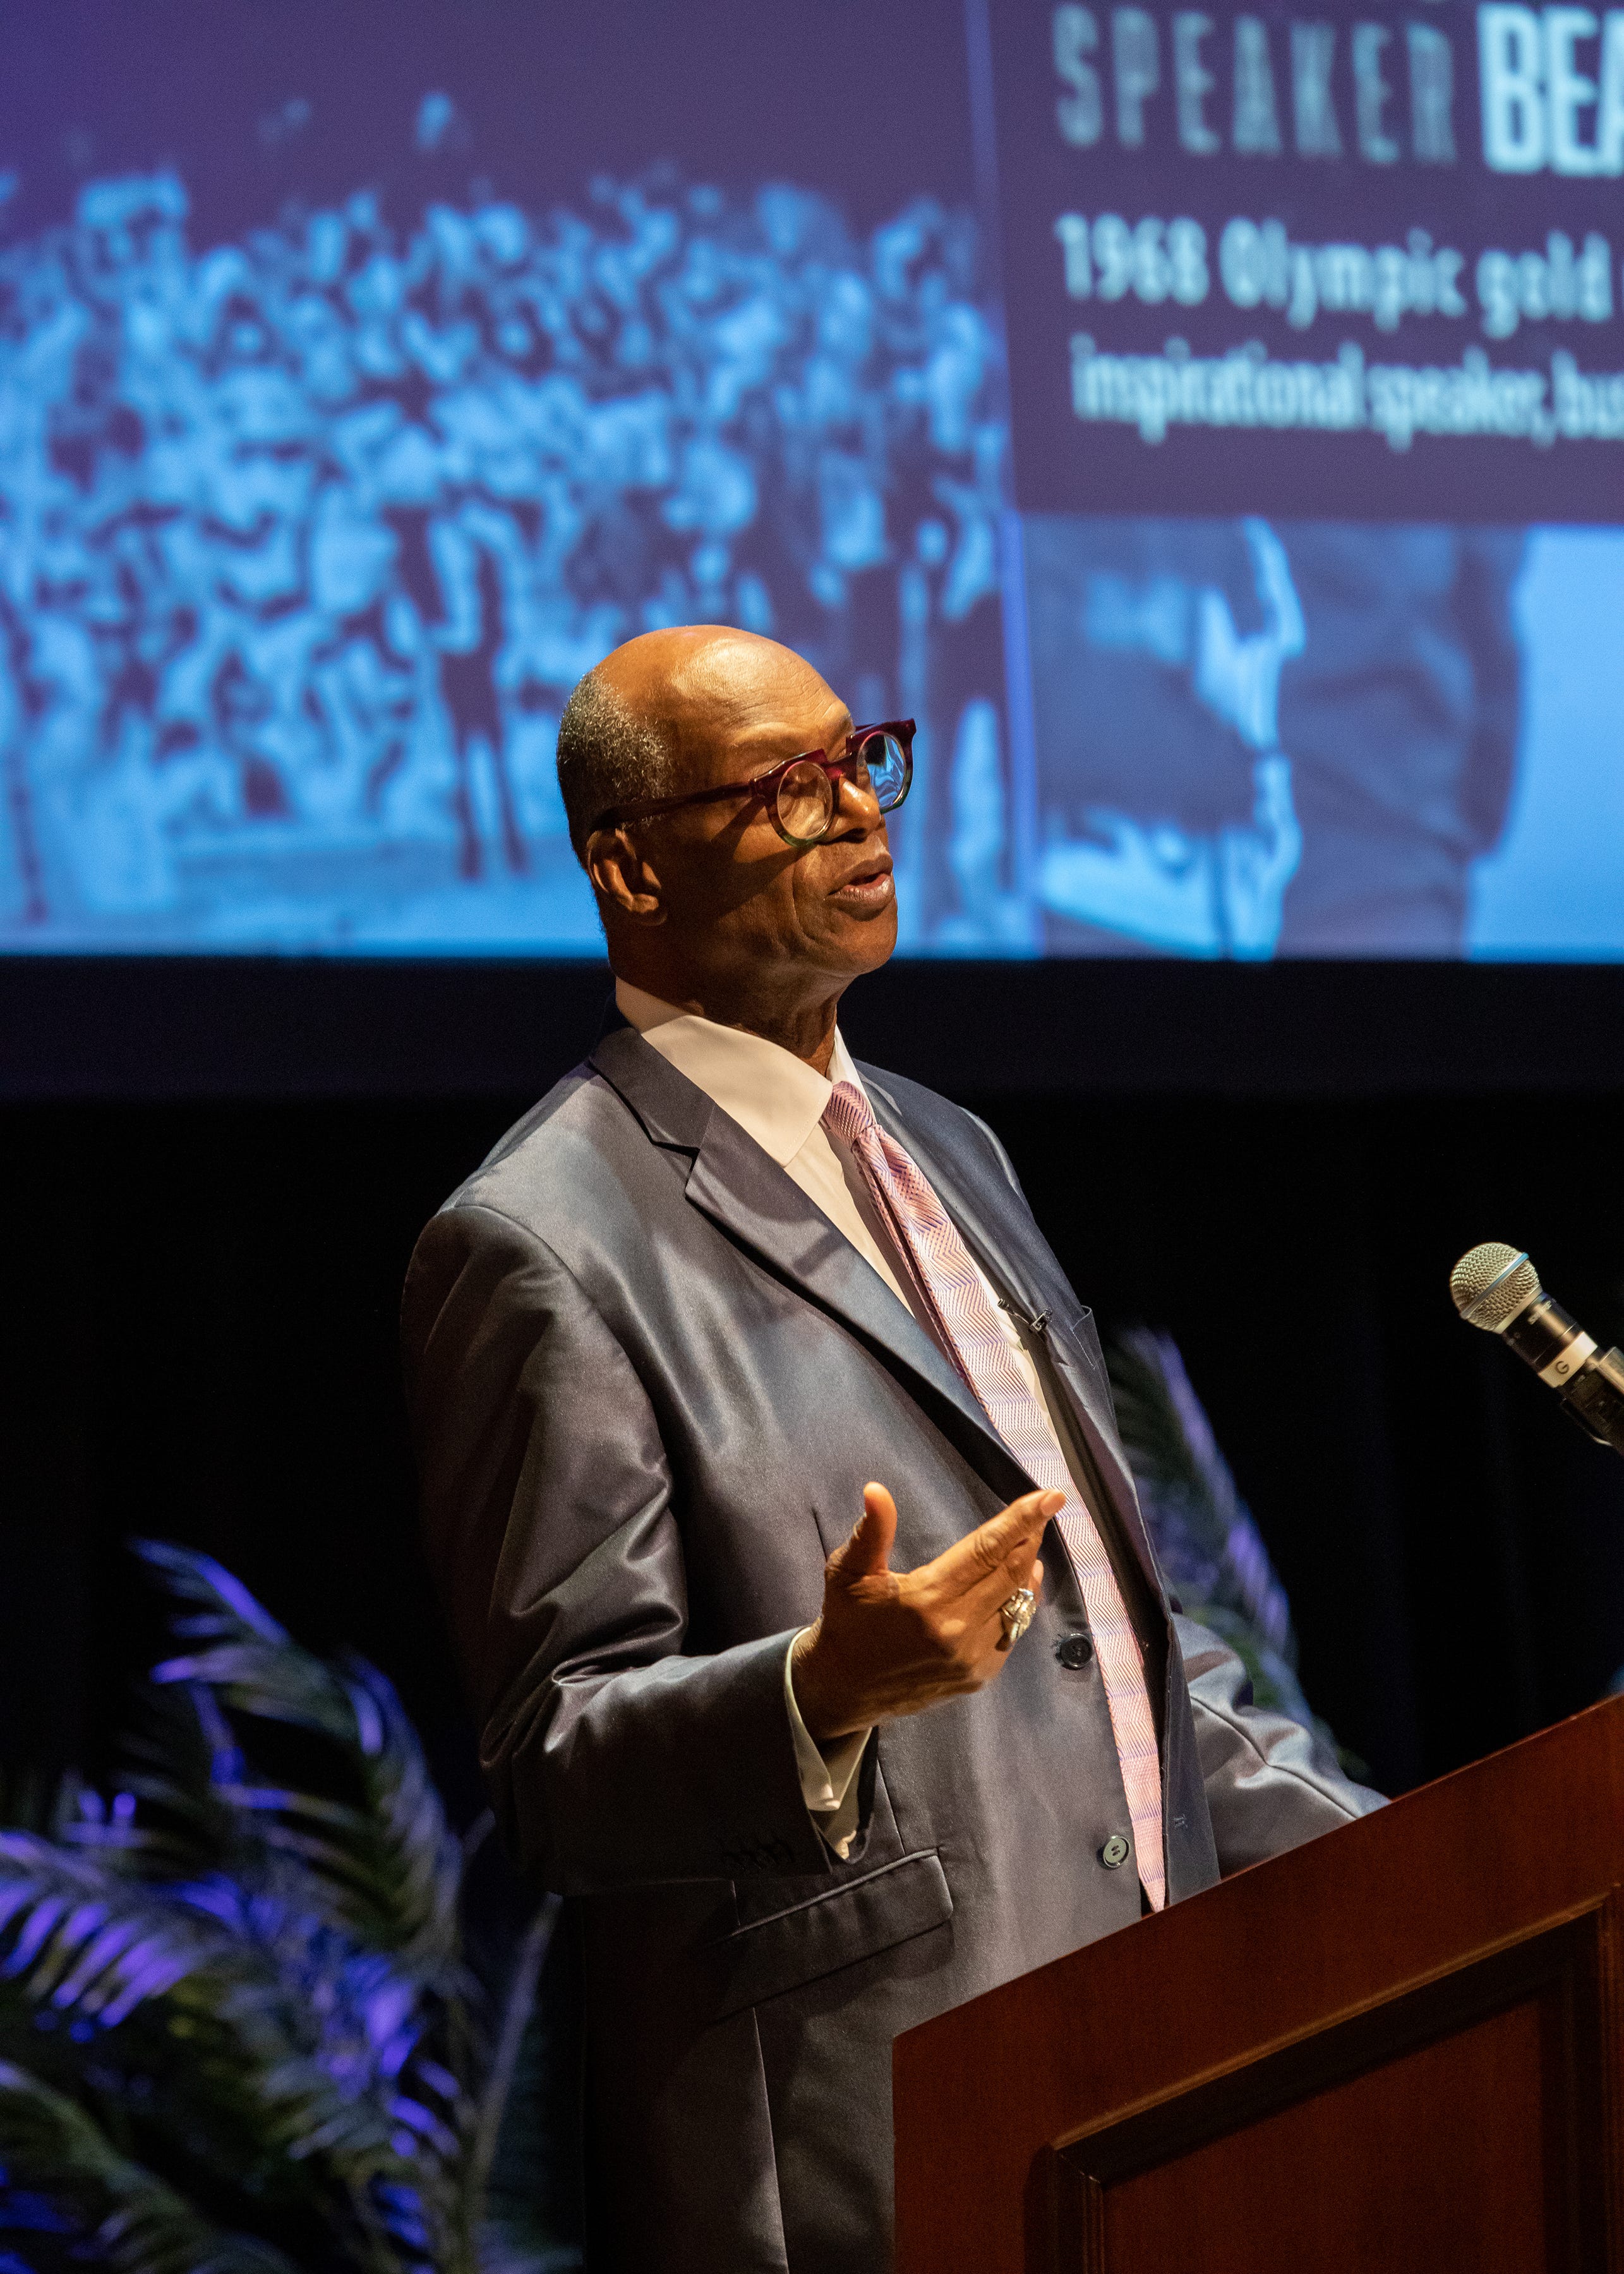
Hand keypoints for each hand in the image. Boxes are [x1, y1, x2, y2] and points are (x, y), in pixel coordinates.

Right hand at [789, 1483, 1058, 1742]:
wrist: (845, 1688)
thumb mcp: (848, 1572)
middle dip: (1030, 1537)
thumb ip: (871, 1532)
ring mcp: (972, 1657)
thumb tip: (876, 1489)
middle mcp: (957, 1629)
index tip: (1052, 1496)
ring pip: (1018, 1603)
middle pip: (1011, 1572)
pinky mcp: (978, 1676)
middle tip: (1042, 1510)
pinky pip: (1011, 1631)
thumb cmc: (848, 1622)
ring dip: (1027, 1570)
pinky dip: (1018, 1604)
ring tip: (1029, 1544)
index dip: (1022, 1520)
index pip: (987, 1550)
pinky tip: (1013, 1586)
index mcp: (929, 1599)